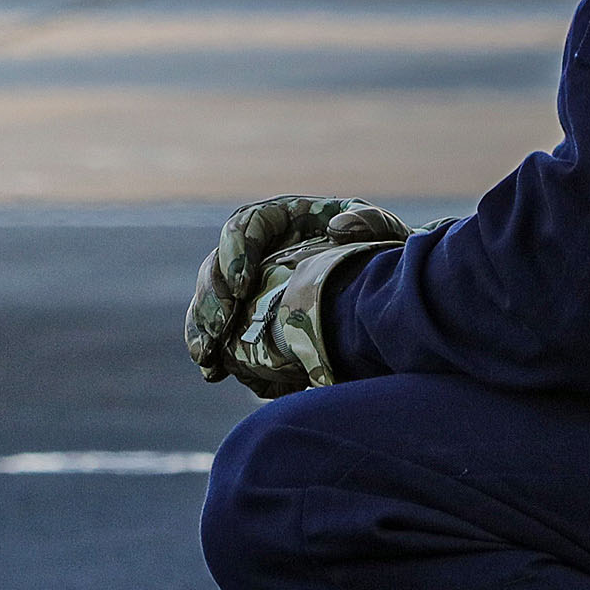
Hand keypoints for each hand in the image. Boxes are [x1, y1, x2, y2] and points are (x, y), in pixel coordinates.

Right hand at [186, 195, 407, 386]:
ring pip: (209, 301)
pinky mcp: (249, 315)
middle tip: (216, 332)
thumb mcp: (384, 231)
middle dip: (211, 301)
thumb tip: (336, 228)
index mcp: (282, 218)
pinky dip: (214, 349)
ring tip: (207, 360)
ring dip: (202, 329)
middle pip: (217, 268)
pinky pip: (220, 330)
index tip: (242, 286)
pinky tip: (215, 371)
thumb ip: (367, 222)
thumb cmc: (382, 251)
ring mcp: (249, 283)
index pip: (244, 226)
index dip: (235, 254)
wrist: (386, 290)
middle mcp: (257, 248)